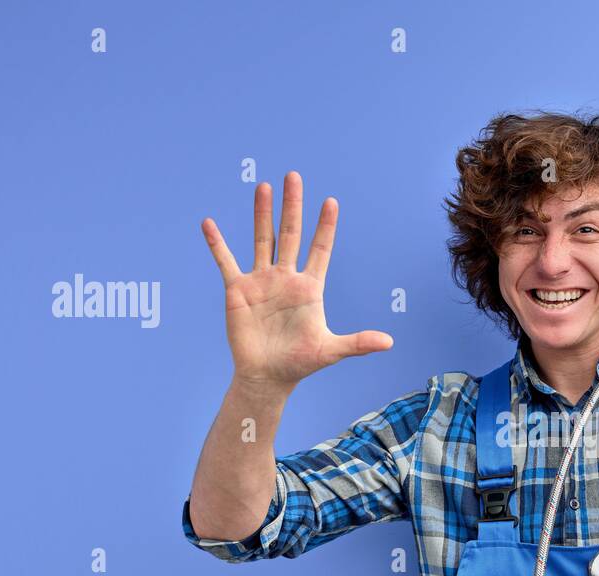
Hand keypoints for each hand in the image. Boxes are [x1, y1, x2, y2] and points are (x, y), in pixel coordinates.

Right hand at [200, 170, 392, 391]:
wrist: (267, 376)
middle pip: (290, 234)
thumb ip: (358, 343)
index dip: (325, 227)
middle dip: (293, 206)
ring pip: (262, 239)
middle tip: (294, 176)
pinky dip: (217, 243)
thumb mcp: (331, 351)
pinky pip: (226, 261)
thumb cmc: (300, 363)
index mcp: (310, 287)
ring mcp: (261, 281)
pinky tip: (209, 223)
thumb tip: (390, 343)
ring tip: (263, 187)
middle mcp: (286, 278)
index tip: (331, 202)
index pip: (320, 249)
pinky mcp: (238, 290)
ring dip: (262, 213)